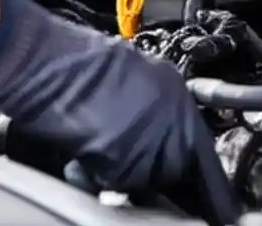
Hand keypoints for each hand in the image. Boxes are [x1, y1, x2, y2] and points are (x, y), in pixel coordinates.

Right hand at [0, 0, 239, 224]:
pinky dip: (98, 175)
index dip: (205, 179)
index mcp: (177, 92)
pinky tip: (83, 150)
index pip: (204, 151)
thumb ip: (157, 112)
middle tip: (126, 161)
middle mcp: (172, 113)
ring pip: (148, 179)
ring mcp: (150, 134)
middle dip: (158, 174)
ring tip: (98, 145)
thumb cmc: (75, 66)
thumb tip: (163, 143)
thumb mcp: (133, 80)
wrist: (45, 60)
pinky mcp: (123, 154)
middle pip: (179, 168)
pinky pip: (116, 182)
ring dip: (125, 173)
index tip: (217, 202)